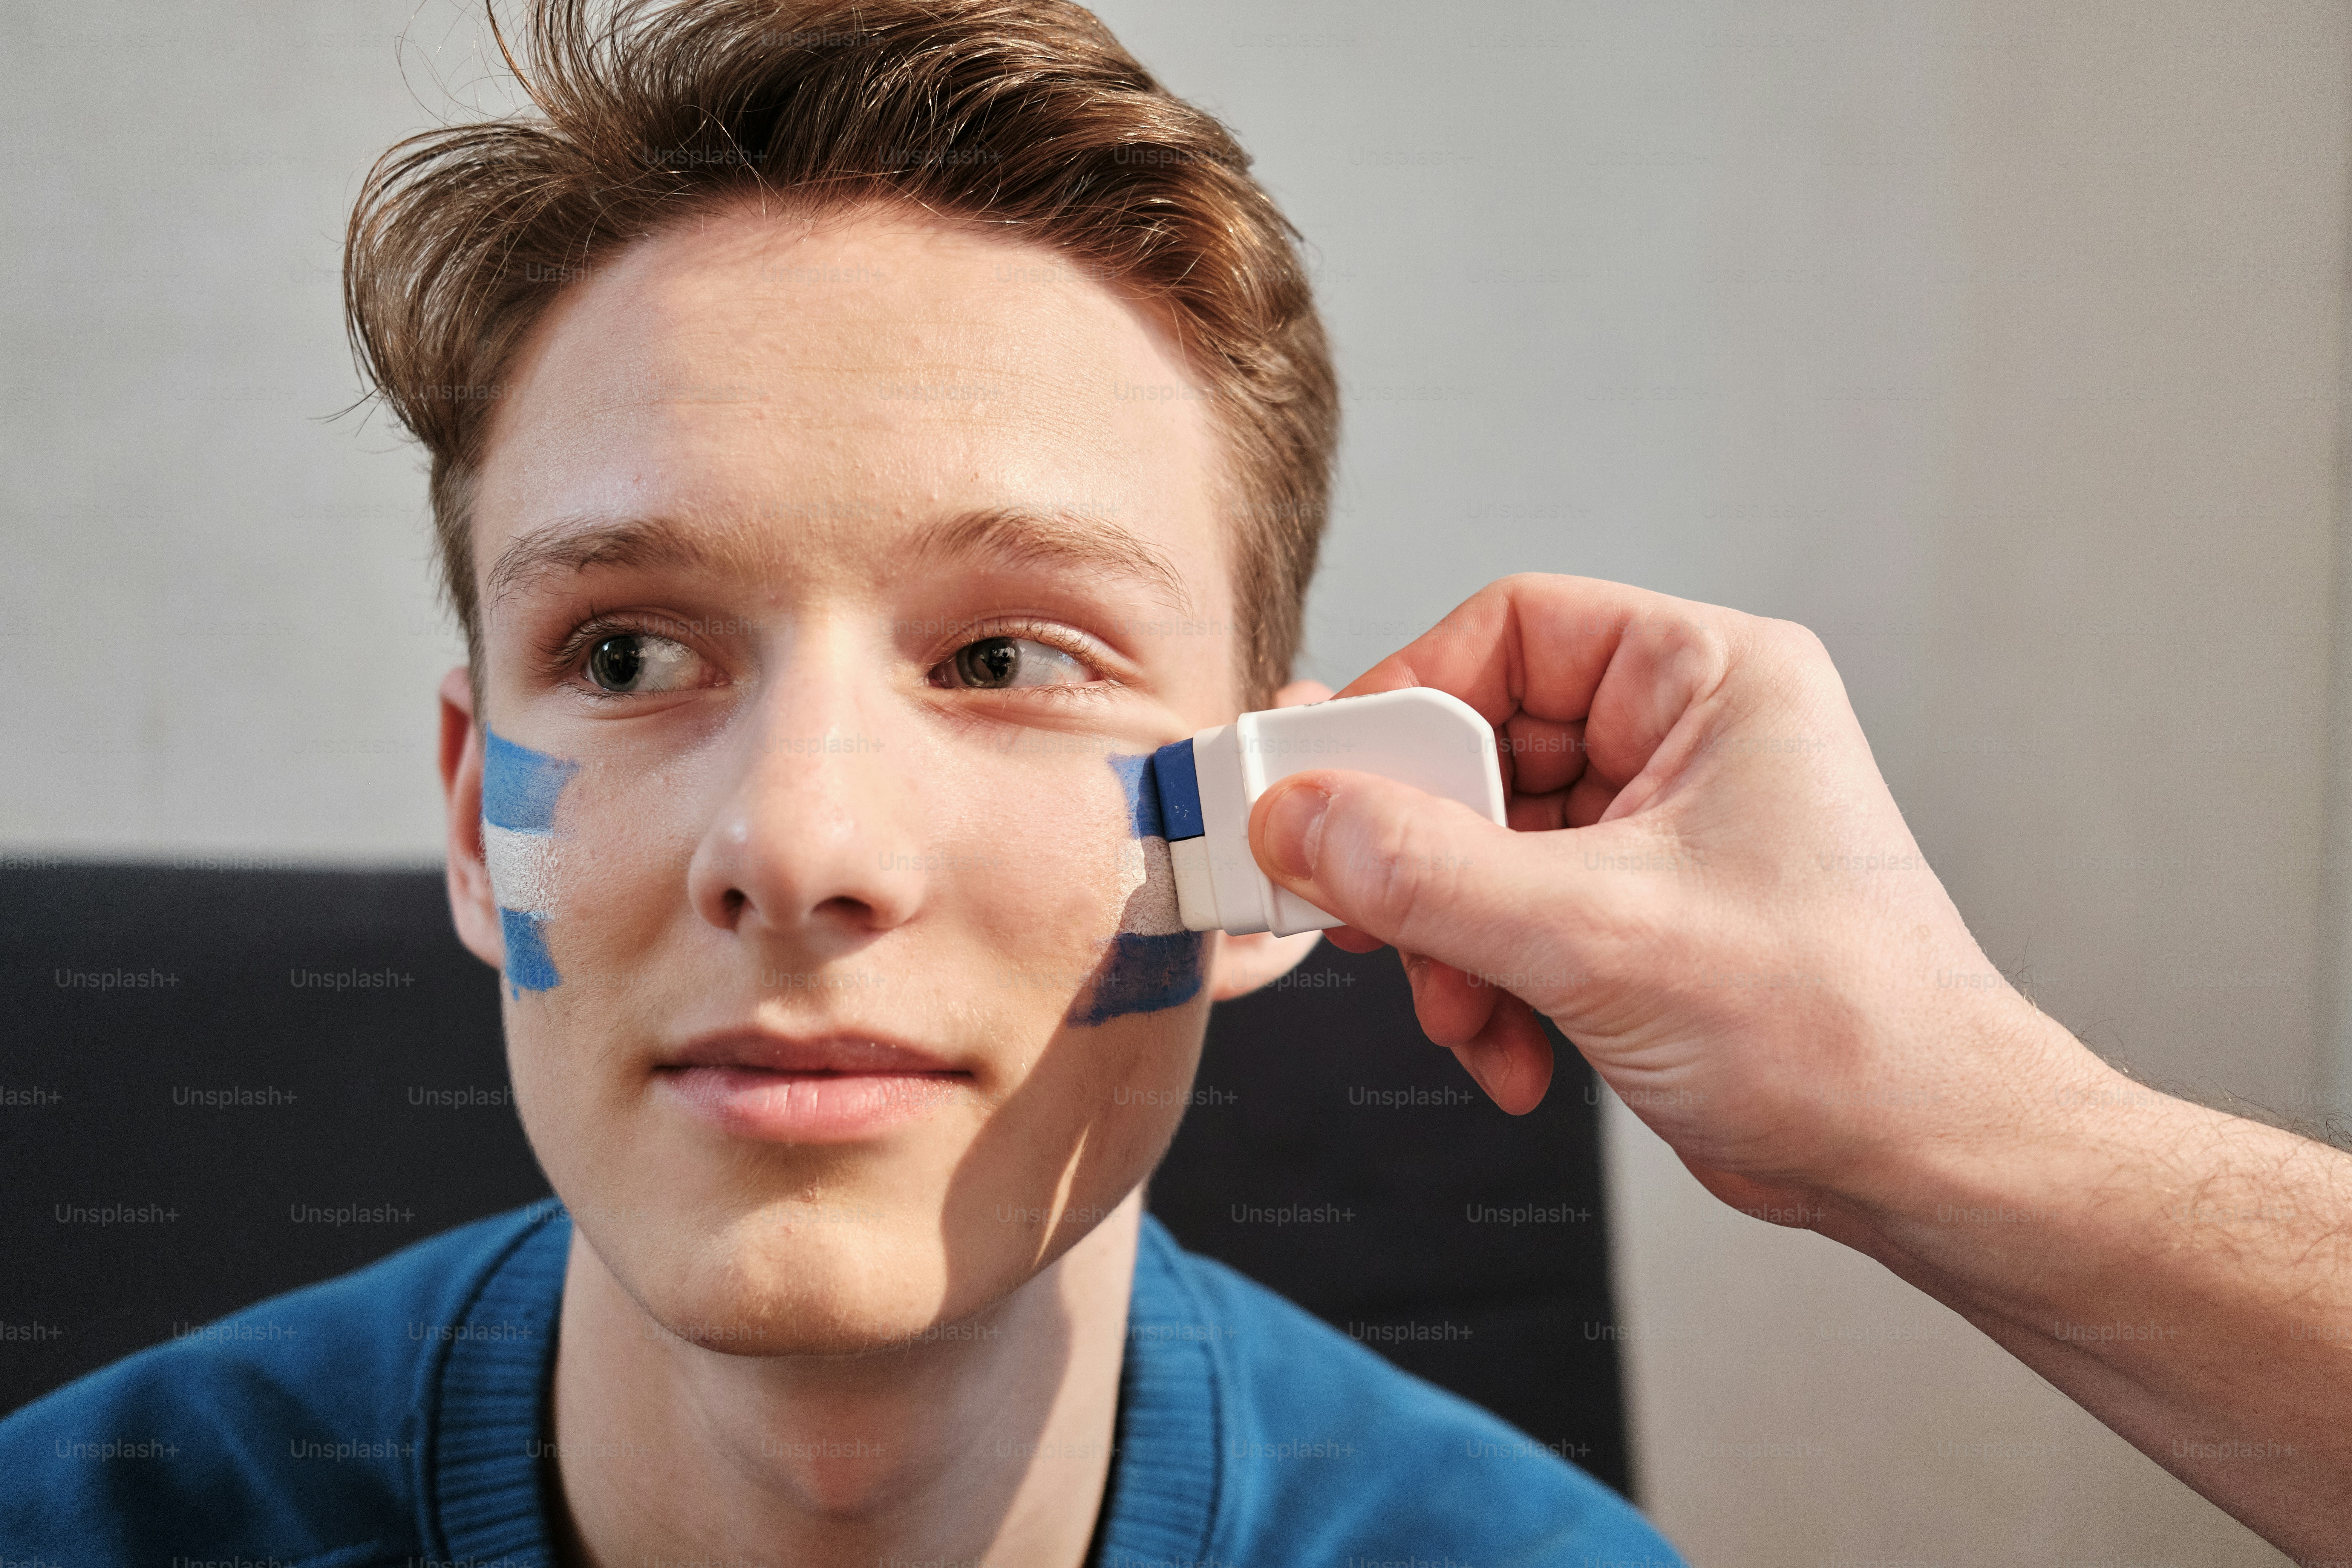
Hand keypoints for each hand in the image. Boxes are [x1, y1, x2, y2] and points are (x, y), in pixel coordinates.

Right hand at [1247, 573, 2089, 1220]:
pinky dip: (1492, 989)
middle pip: (1481, 750)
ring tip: (1468, 1016)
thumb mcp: (1595, 934)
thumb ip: (1427, 871)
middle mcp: (1683, 740)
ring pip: (1482, 849)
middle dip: (1422, 861)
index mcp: (1708, 681)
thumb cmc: (1838, 1027)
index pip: (1511, 631)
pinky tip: (1515, 1056)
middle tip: (1368, 917)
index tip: (1328, 778)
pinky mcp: (1638, 915)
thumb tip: (1298, 819)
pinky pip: (1512, 919)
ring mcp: (1658, 832)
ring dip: (1451, 944)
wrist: (1921, 1158)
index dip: (1407, 700)